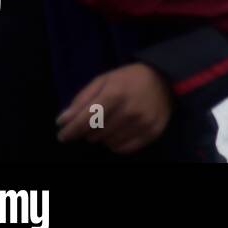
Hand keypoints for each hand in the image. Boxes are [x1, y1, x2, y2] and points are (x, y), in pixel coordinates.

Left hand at [57, 63, 172, 154]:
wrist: (165, 78)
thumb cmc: (128, 79)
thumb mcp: (103, 80)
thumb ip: (82, 100)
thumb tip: (62, 121)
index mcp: (115, 94)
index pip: (84, 121)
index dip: (69, 131)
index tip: (62, 136)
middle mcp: (129, 111)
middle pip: (94, 133)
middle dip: (88, 130)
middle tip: (94, 120)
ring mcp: (142, 123)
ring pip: (107, 142)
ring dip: (102, 136)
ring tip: (109, 123)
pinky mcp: (152, 133)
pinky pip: (122, 149)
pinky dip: (115, 143)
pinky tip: (119, 131)